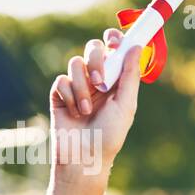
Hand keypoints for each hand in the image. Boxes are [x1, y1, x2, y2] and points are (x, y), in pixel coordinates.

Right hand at [48, 28, 141, 178]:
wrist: (84, 157)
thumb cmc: (109, 135)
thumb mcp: (126, 105)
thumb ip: (130, 75)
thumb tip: (136, 46)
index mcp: (117, 81)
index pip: (115, 51)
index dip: (115, 39)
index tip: (114, 37)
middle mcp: (97, 80)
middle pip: (93, 49)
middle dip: (96, 60)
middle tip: (100, 81)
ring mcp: (77, 86)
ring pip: (75, 63)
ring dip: (82, 87)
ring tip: (87, 110)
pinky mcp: (59, 94)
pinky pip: (61, 80)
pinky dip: (69, 96)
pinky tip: (74, 113)